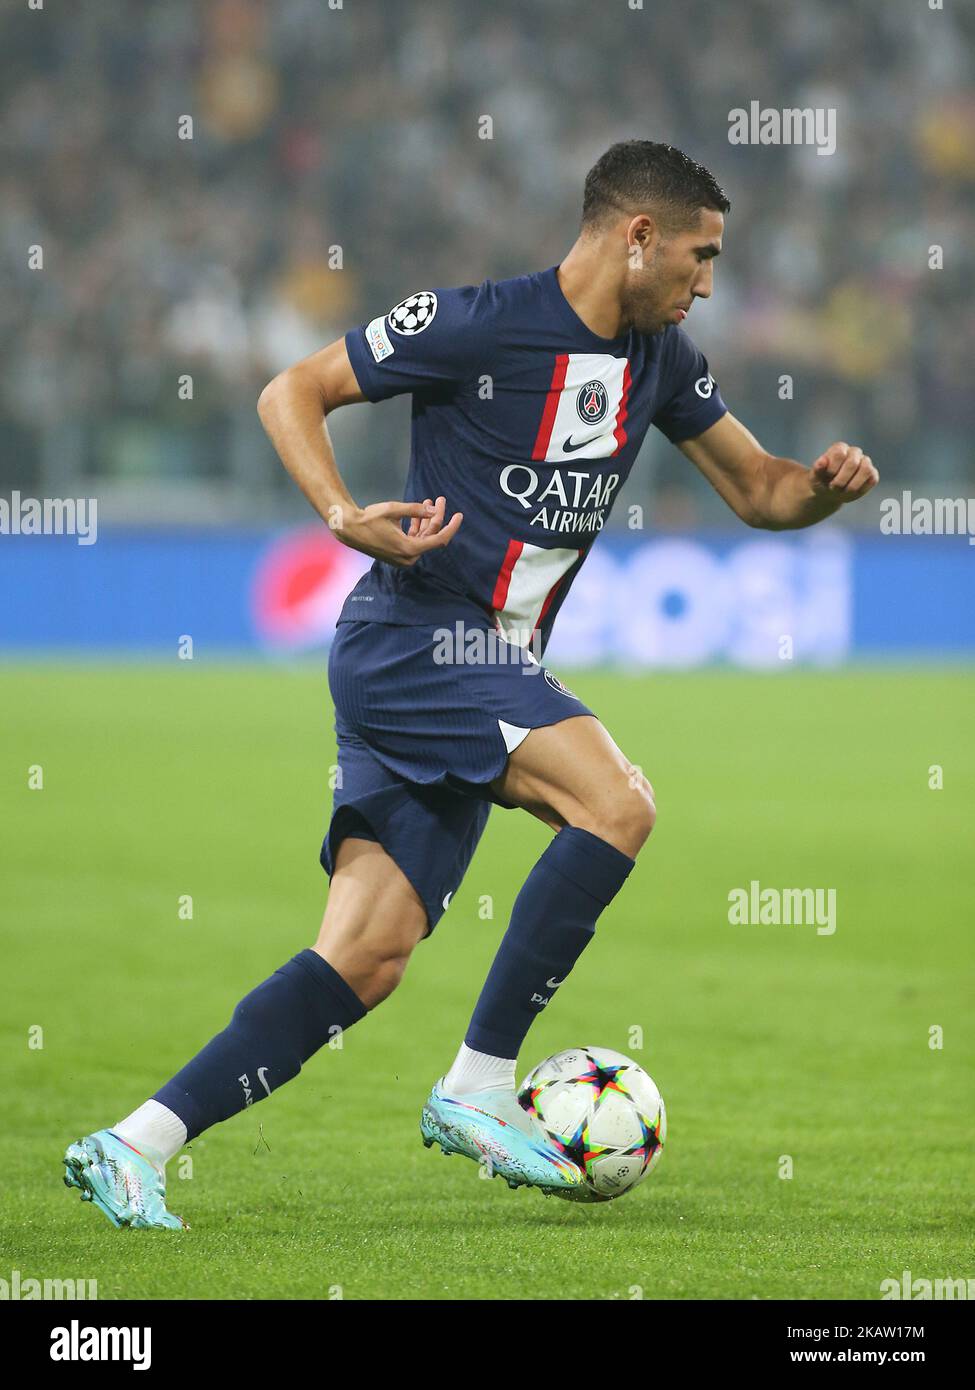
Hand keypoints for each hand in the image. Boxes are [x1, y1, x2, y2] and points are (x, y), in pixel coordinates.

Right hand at [331, 494, 462, 566]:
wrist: (349, 529)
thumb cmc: (369, 518)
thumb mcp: (394, 510)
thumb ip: (416, 510)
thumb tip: (434, 510)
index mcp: (409, 549)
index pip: (439, 540)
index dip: (451, 526)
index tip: (459, 515)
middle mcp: (408, 557)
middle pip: (431, 537)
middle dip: (436, 518)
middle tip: (438, 500)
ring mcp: (403, 558)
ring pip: (422, 539)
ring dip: (426, 521)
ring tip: (428, 502)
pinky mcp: (398, 554)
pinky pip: (413, 541)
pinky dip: (417, 528)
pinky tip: (418, 514)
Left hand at [810, 442, 878, 502]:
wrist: (829, 492)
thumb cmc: (822, 481)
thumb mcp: (815, 477)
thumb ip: (817, 469)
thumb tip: (822, 461)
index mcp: (839, 448)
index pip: (839, 454)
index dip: (832, 469)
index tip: (827, 478)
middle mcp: (854, 452)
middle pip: (852, 463)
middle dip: (841, 480)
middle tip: (833, 488)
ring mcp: (865, 462)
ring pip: (866, 470)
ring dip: (852, 485)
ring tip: (843, 492)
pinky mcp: (872, 473)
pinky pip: (872, 480)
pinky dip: (861, 489)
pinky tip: (851, 492)